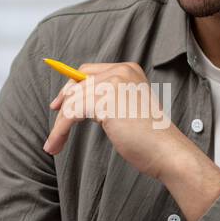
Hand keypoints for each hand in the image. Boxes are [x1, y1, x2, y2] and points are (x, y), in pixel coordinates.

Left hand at [43, 62, 194, 179]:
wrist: (166, 151)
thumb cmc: (150, 137)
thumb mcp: (129, 108)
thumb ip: (109, 98)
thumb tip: (78, 101)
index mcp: (128, 69)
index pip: (88, 72)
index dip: (71, 87)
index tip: (58, 104)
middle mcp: (120, 71)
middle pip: (78, 83)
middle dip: (63, 104)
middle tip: (55, 125)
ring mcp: (113, 84)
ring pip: (72, 100)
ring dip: (59, 124)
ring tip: (54, 145)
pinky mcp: (105, 101)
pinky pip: (71, 113)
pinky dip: (60, 130)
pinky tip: (56, 143)